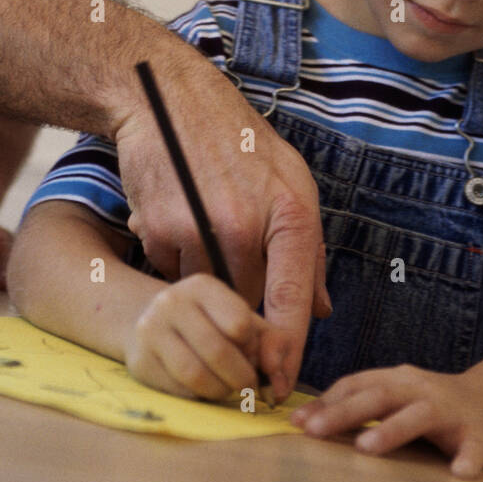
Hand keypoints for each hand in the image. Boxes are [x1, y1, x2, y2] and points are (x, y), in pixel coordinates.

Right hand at [114, 33, 331, 393]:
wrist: (168, 98)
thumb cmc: (235, 137)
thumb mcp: (290, 179)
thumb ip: (307, 246)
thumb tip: (321, 309)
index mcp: (290, 212)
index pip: (293, 299)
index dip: (287, 349)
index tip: (279, 383)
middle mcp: (246, 225)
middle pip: (247, 303)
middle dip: (244, 306)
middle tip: (235, 278)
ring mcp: (201, 227)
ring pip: (207, 290)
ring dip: (206, 276)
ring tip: (206, 224)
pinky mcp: (161, 227)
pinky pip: (171, 269)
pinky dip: (175, 256)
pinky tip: (180, 215)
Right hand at [124, 272, 290, 401]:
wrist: (148, 321)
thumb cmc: (207, 323)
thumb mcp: (241, 319)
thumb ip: (273, 343)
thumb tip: (281, 386)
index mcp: (202, 286)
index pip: (239, 323)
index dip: (253, 348)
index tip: (254, 356)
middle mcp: (172, 302)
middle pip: (218, 352)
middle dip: (242, 378)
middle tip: (249, 388)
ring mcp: (150, 331)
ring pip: (195, 375)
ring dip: (220, 391)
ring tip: (227, 389)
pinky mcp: (139, 361)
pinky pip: (177, 391)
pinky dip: (198, 398)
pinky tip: (203, 390)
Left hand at [290, 364, 482, 476]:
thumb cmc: (431, 404)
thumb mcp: (395, 397)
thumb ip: (358, 406)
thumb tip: (304, 420)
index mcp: (397, 381)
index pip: (356, 385)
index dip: (326, 402)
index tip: (296, 422)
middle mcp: (420, 390)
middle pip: (379, 397)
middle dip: (344, 413)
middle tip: (314, 431)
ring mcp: (451, 411)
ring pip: (420, 416)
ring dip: (392, 430)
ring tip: (367, 448)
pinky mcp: (480, 435)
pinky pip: (474, 447)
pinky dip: (467, 459)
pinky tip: (458, 473)